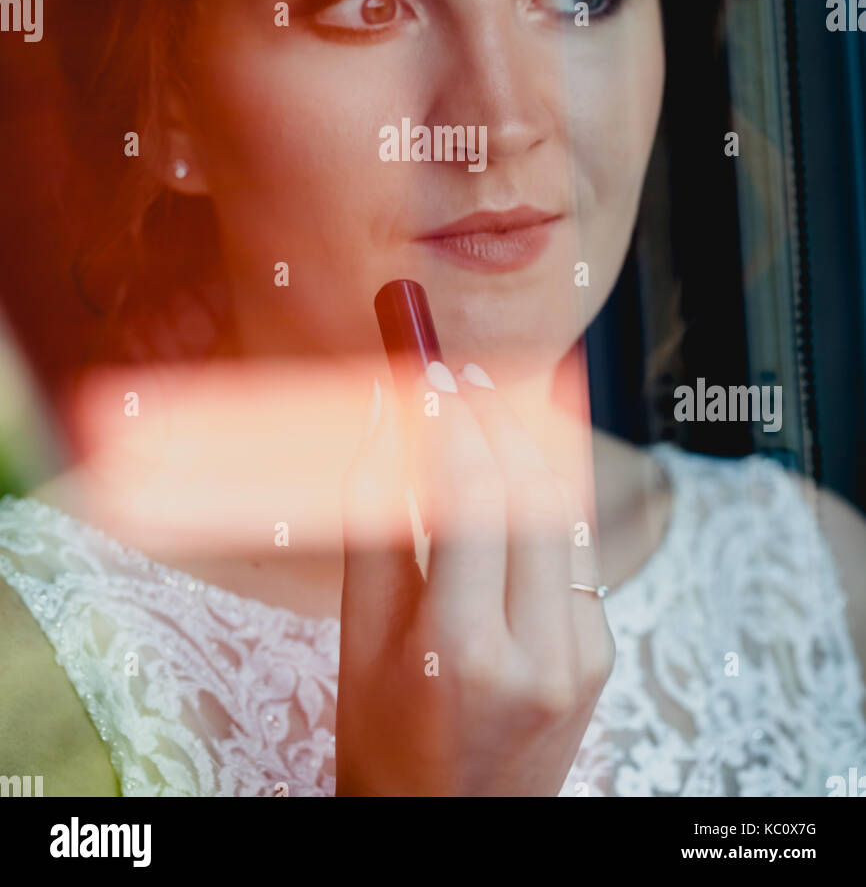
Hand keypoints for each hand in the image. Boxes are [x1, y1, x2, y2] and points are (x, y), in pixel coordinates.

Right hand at [336, 362, 613, 795]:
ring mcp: (581, 656)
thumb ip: (373, 524)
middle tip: (462, 380)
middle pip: (533, 493)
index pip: (472, 496)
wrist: (451, 832)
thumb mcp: (358, 639)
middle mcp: (537, 651)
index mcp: (460, 650)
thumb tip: (388, 425)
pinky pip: (575, 556)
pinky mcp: (600, 656)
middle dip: (497, 421)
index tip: (430, 376)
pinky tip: (509, 487)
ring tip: (487, 413)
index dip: (452, 421)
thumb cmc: (384, 738)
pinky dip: (542, 509)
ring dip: (528, 454)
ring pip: (565, 516)